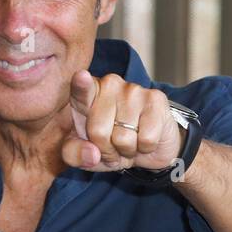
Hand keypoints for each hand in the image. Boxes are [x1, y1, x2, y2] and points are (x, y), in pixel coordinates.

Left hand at [62, 70, 183, 172]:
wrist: (146, 148)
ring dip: (126, 149)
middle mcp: (109, 85)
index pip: (81, 91)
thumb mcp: (84, 153)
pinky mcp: (156, 99)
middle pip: (98, 132)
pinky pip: (146, 139)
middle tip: (113, 144)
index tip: (81, 77)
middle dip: (106, 149)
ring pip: (123, 138)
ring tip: (129, 141)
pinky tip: (144, 138)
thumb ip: (75, 154)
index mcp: (86, 95)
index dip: (81, 85)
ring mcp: (133, 90)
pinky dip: (145, 147)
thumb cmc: (109, 145)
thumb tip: (92, 153)